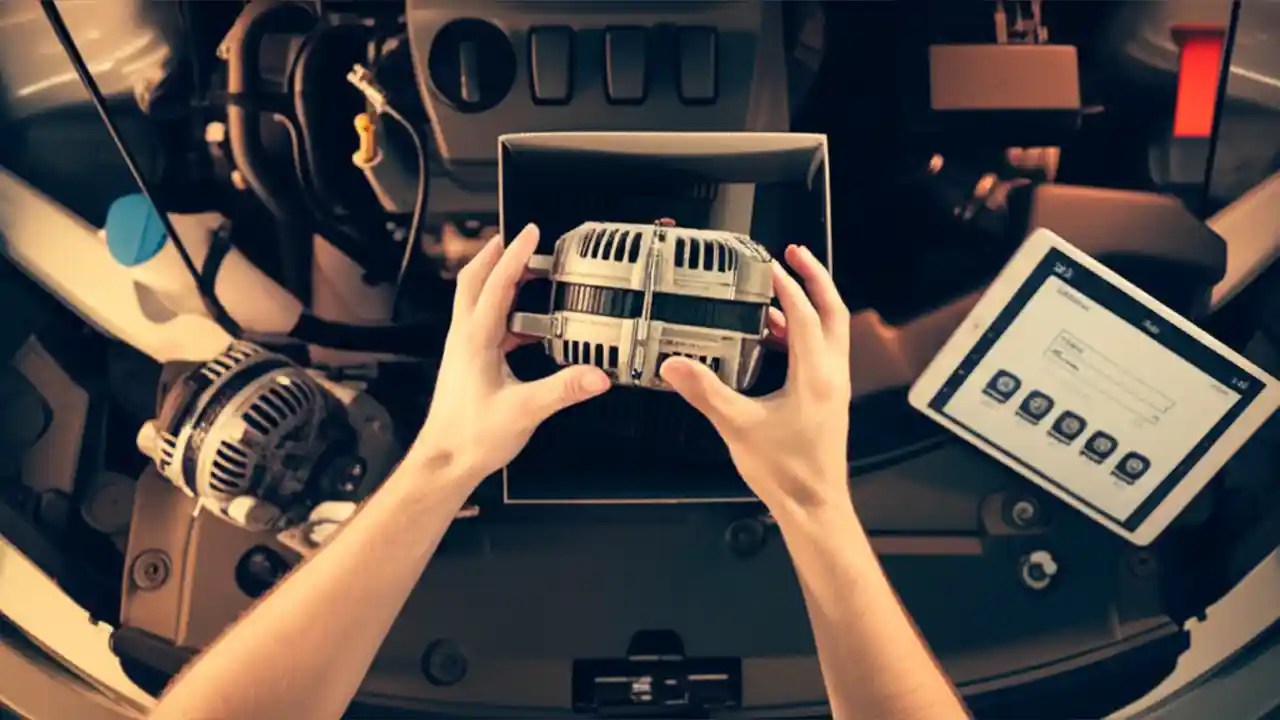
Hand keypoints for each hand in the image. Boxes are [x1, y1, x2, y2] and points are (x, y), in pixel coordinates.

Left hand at [410, 224, 610, 484]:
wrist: (444, 462)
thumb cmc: (471, 437)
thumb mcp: (525, 411)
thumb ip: (563, 390)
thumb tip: (596, 375)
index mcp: (475, 339)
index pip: (496, 284)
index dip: (515, 254)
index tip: (530, 232)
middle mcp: (465, 338)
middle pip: (474, 282)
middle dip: (496, 255)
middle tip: (519, 240)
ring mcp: (463, 350)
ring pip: (476, 302)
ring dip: (498, 282)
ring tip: (526, 274)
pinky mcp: (468, 364)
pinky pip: (485, 326)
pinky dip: (504, 313)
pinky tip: (526, 328)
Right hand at [660, 245, 851, 512]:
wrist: (813, 505)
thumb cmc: (785, 471)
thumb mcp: (738, 426)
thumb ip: (705, 391)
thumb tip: (673, 365)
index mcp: (815, 375)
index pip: (806, 315)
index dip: (787, 285)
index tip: (769, 265)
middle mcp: (831, 374)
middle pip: (834, 311)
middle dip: (815, 279)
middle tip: (794, 255)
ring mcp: (833, 386)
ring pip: (830, 331)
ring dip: (808, 306)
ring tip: (775, 294)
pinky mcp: (828, 398)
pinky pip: (820, 352)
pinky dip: (801, 334)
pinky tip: (772, 338)